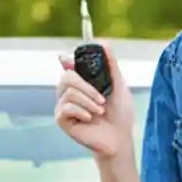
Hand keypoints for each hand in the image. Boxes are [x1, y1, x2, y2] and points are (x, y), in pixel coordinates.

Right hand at [54, 42, 135, 161]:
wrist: (119, 138)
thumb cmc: (120, 113)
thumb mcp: (118, 85)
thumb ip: (110, 66)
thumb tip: (104, 43)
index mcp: (82, 82)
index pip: (68, 64)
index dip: (67, 58)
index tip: (71, 58)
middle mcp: (69, 91)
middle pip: (67, 76)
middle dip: (86, 86)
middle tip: (102, 97)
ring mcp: (64, 105)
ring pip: (68, 92)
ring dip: (88, 101)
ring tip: (100, 110)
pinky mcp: (61, 119)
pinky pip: (65, 108)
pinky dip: (81, 111)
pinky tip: (90, 118)